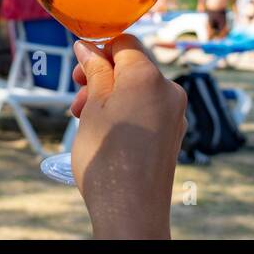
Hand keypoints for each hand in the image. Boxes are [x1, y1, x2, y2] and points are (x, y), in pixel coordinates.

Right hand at [69, 35, 186, 238]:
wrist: (131, 211)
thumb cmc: (107, 157)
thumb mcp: (93, 106)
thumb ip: (94, 71)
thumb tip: (87, 47)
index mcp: (148, 76)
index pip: (124, 43)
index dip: (99, 51)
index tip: (79, 71)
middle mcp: (169, 90)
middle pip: (132, 68)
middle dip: (102, 79)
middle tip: (78, 102)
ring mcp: (175, 115)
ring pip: (138, 91)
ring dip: (111, 98)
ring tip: (87, 122)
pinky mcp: (174, 135)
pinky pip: (149, 111)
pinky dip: (127, 114)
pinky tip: (107, 135)